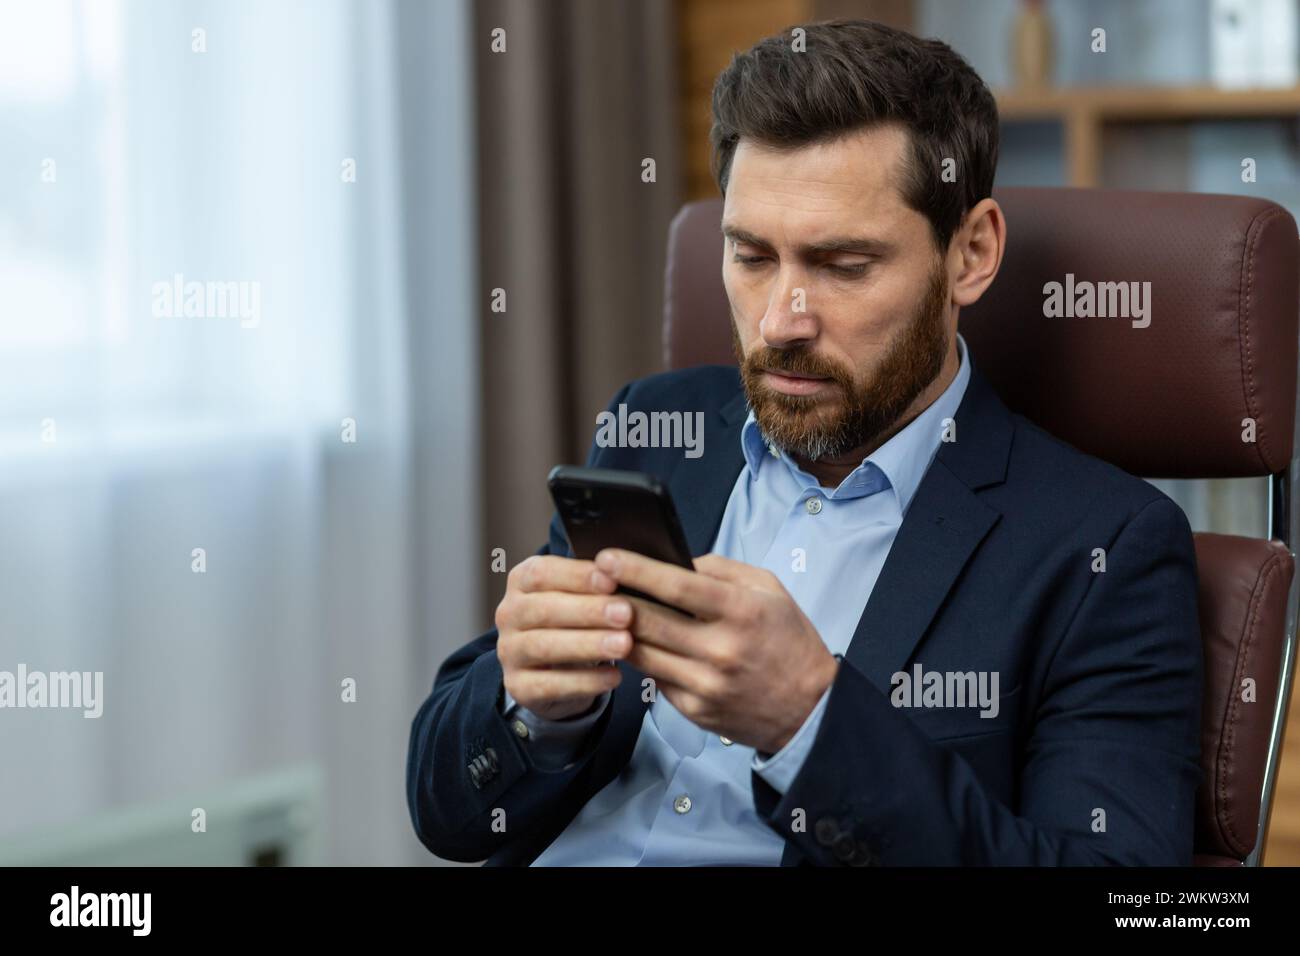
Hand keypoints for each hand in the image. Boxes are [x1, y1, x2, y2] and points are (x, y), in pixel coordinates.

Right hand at [495, 555, 633, 719]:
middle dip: (588, 611)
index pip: (541, 573)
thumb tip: (619, 573)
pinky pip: (549, 685)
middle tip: (626, 614)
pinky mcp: (517, 686)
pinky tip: (614, 676)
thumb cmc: (574, 619)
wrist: (556, 668)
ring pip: (544, 647)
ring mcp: (509, 652)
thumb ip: (595, 585)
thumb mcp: (581, 595)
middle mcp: (508, 614)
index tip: (612, 582)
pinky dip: (584, 682)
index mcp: (520, 582)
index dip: (576, 576)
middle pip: (543, 609)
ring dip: (587, 645)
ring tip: (624, 644)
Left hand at [591, 549, 839, 752]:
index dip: (635, 569)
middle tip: (591, 581)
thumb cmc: (788, 640)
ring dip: (618, 631)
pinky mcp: (694, 710)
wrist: (810, 709)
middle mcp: (720, 649)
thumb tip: (673, 560)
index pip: (676, 585)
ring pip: (642, 652)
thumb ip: (721, 570)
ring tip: (603, 612)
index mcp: (740, 612)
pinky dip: (643, 659)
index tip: (606, 558)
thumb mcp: (769, 590)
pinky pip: (654, 679)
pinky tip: (636, 643)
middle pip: (648, 620)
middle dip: (613, 598)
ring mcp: (705, 684)